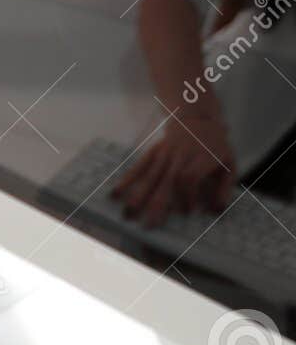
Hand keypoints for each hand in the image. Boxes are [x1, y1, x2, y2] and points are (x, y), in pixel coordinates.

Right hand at [110, 114, 234, 226]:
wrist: (198, 118)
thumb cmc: (215, 147)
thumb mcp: (229, 163)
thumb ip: (225, 188)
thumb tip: (216, 211)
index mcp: (202, 157)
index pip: (190, 178)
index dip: (187, 196)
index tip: (186, 212)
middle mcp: (182, 154)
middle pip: (167, 180)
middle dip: (157, 204)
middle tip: (148, 225)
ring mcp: (165, 153)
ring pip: (151, 176)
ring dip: (138, 196)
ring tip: (128, 214)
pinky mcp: (153, 152)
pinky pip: (139, 166)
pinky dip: (126, 180)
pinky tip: (116, 193)